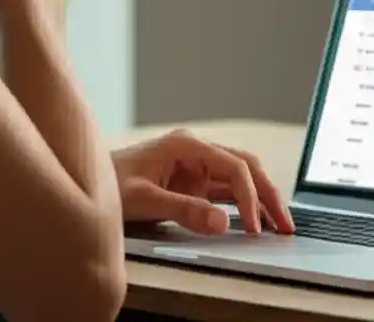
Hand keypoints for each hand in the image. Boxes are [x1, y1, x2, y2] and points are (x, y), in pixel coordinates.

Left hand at [111, 129, 295, 235]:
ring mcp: (195, 165)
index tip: (252, 227)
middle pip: (245, 167)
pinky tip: (255, 221)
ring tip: (280, 225)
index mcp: (186, 145)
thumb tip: (222, 222)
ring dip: (260, 199)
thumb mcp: (143, 199)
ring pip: (239, 178)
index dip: (249, 197)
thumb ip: (183, 210)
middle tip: (286, 224)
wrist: (86, 181)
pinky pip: (225, 191)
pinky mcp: (192, 181)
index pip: (232, 167)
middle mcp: (195, 151)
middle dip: (268, 194)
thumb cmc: (108, 184)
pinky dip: (243, 205)